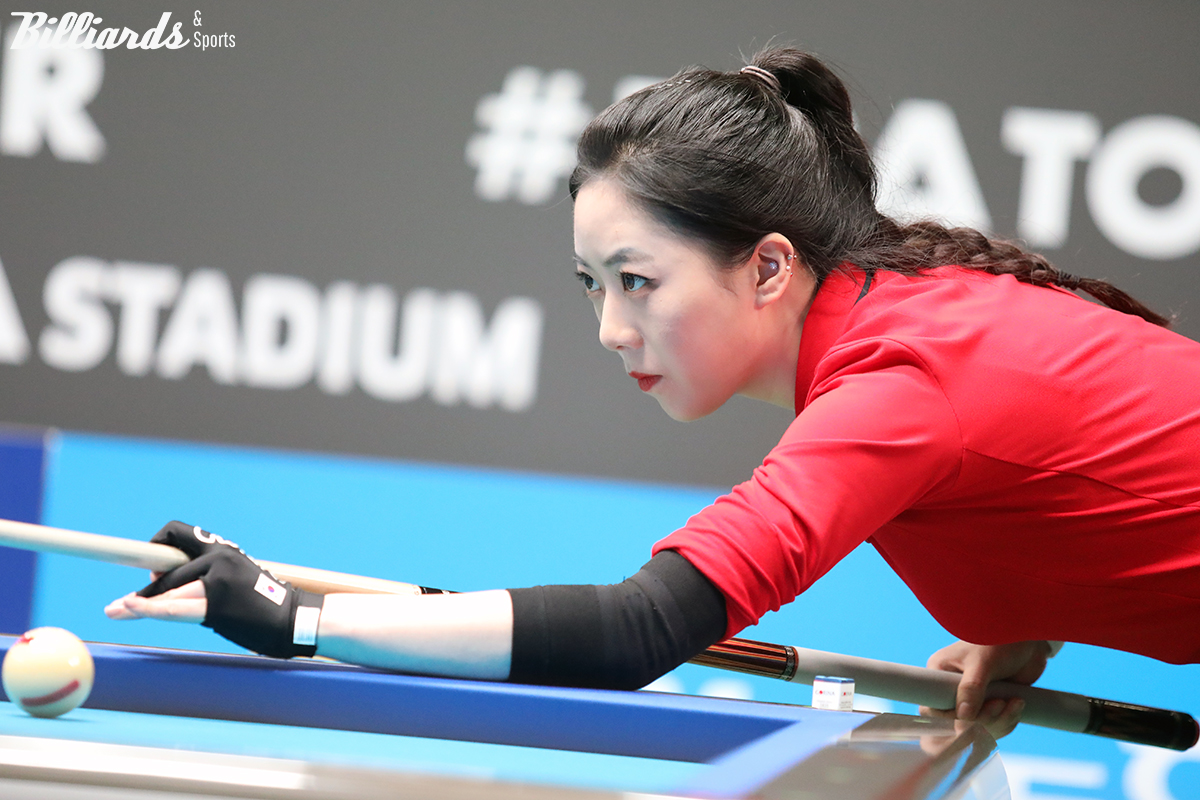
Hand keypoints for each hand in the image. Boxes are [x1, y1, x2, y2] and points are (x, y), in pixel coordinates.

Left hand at [104, 521, 322, 658]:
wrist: (297, 620)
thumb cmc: (265, 607)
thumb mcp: (238, 580)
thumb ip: (204, 579)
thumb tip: (164, 589)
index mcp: (223, 550)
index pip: (176, 534)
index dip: (154, 545)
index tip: (135, 562)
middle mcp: (219, 557)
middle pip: (166, 569)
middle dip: (146, 589)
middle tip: (123, 604)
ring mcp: (218, 578)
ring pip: (169, 589)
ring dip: (140, 603)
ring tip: (115, 609)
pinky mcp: (218, 602)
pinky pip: (174, 607)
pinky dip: (147, 607)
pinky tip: (128, 606)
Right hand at [919, 639, 1051, 738]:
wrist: (1030, 641)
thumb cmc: (1000, 642)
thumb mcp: (982, 663)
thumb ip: (971, 688)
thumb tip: (963, 716)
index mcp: (940, 672)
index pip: (932, 707)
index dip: (949, 718)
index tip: (970, 717)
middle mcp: (953, 688)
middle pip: (958, 722)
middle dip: (983, 719)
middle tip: (1000, 703)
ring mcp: (974, 698)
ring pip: (979, 727)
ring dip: (1000, 720)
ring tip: (1015, 702)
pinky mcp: (992, 704)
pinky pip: (995, 726)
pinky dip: (1008, 721)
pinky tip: (1018, 704)